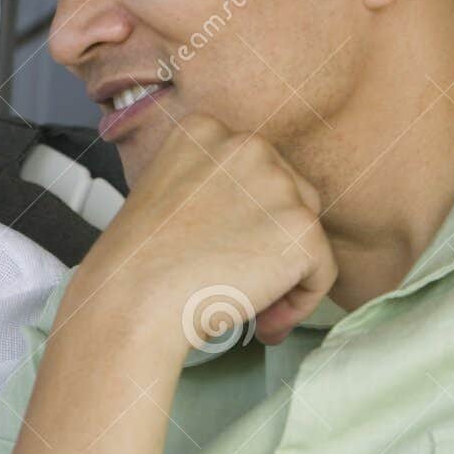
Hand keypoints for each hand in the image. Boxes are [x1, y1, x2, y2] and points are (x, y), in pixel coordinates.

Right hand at [71, 114, 337, 346]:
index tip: (219, 248)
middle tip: (233, 280)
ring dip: (284, 273)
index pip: (252, 171)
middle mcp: (247, 145)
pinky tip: (261, 322)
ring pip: (306, 235)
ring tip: (244, 303)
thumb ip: (209, 187)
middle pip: (289, 196)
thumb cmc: (135, 263)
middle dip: (268, 243)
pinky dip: (299, 304)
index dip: (244, 218)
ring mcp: (278, 185)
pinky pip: (322, 273)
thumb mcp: (163, 193)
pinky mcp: (302, 229)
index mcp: (206, 131)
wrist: (131, 301)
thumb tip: (249, 219)